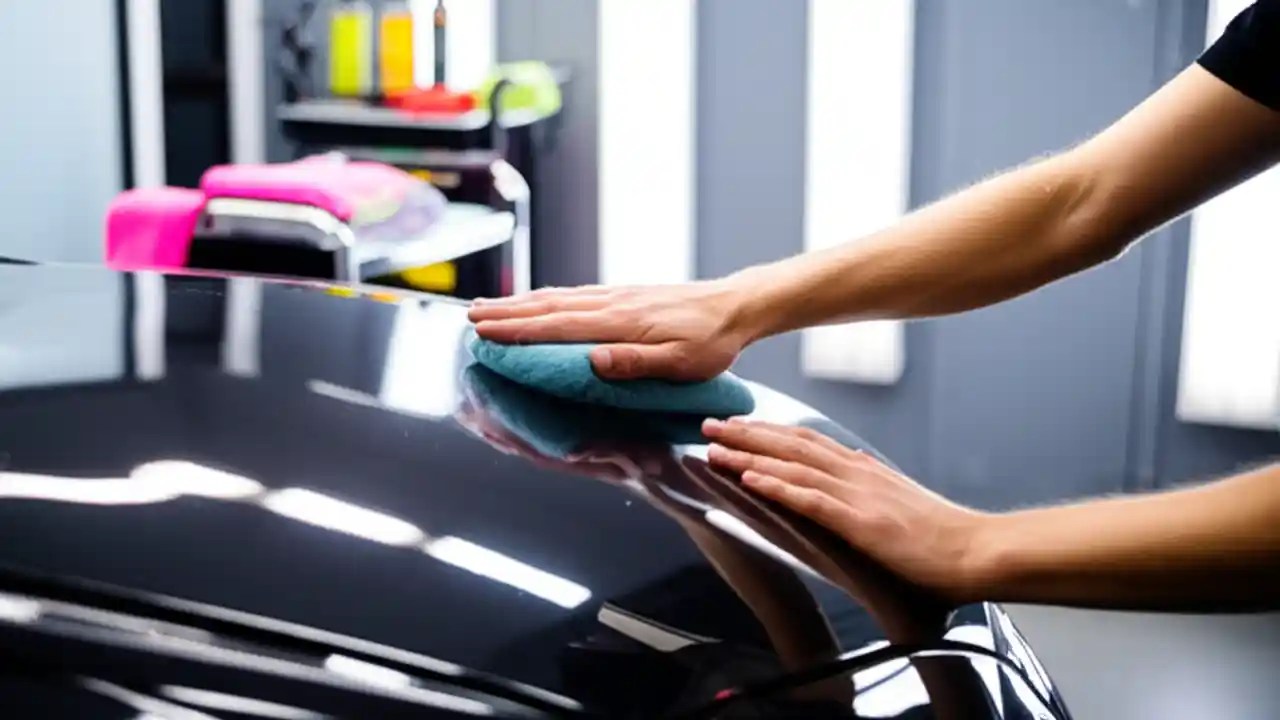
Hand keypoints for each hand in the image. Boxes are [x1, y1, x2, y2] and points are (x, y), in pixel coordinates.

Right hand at [467, 278, 756, 380]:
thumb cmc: (711, 343)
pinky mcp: (624, 295)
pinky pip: (576, 295)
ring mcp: (617, 296)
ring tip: (489, 306)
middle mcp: (613, 304)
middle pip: (550, 306)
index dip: (519, 331)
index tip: (486, 332)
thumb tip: (592, 362)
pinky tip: (536, 302)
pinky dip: (547, 297)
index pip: (560, 326)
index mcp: (622, 323)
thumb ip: (637, 364)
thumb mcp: (682, 363)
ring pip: (559, 297)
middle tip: (470, 317)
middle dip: (507, 313)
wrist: (735, 306)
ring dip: (521, 303)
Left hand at [702, 418, 990, 605]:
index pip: (806, 440)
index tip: (737, 423)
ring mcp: (857, 496)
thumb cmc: (940, 534)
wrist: (974, 550)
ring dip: (749, 455)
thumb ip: (869, 482)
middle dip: (746, 433)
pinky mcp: (860, 523)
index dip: (767, 430)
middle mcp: (855, 473)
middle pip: (790, 445)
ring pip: (792, 467)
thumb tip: (846, 464)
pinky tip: (750, 479)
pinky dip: (777, 486)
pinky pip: (810, 500)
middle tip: (709, 424)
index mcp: (862, 468)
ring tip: (714, 447)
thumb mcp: (897, 497)